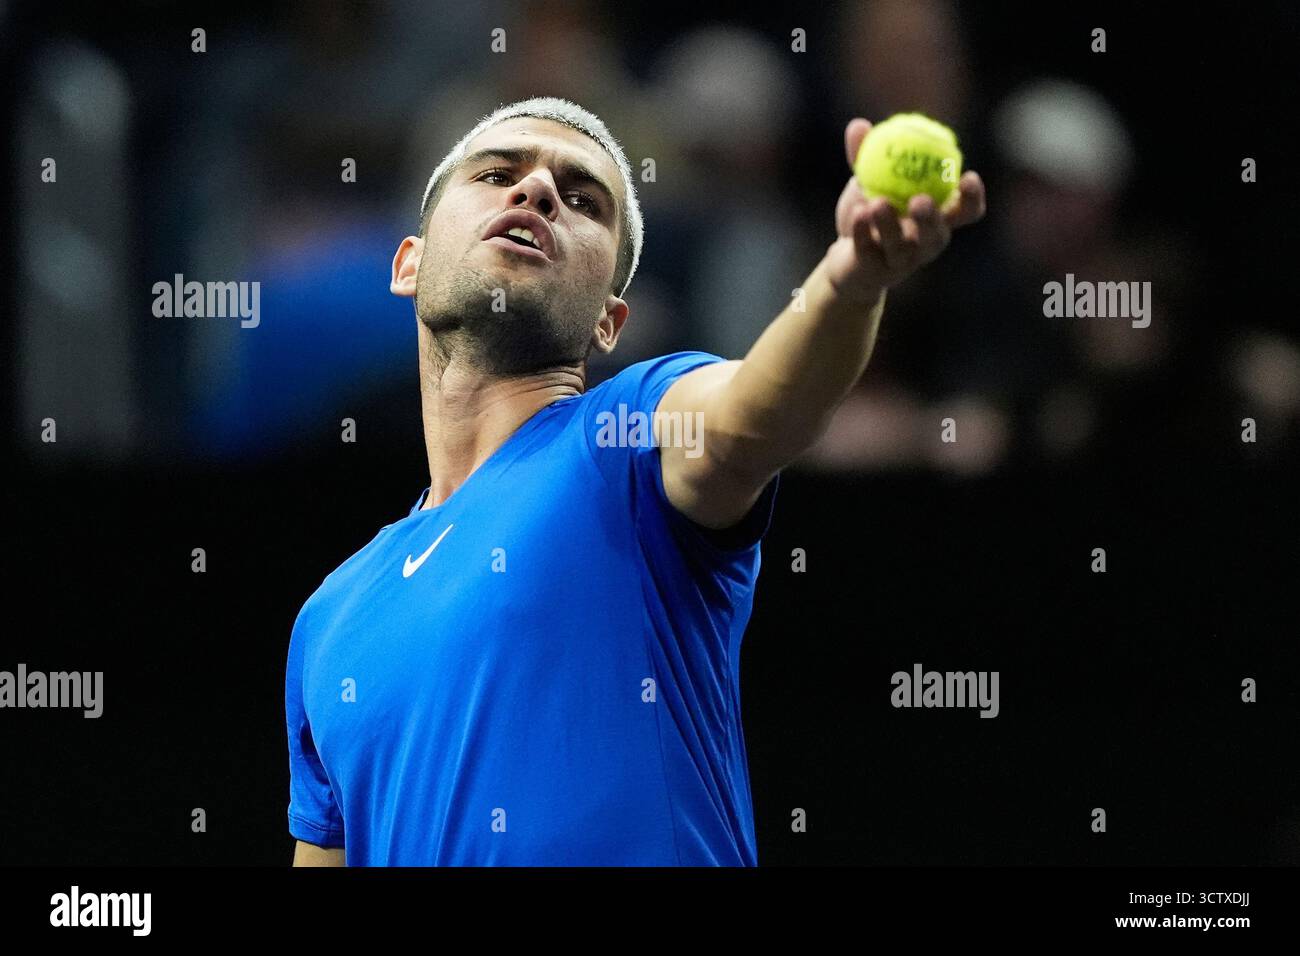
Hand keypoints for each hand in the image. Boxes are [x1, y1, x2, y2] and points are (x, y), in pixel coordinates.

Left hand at [824, 118, 986, 305]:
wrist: (846, 259)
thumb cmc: (870, 214)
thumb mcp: (869, 182)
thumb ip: (866, 156)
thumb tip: (859, 124)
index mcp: (938, 220)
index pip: (966, 212)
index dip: (972, 199)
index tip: (968, 177)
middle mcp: (924, 244)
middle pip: (936, 235)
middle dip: (931, 219)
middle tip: (920, 200)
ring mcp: (900, 261)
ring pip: (900, 247)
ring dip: (890, 224)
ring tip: (878, 202)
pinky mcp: (873, 271)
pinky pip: (868, 251)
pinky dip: (863, 232)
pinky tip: (857, 214)